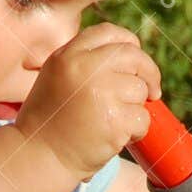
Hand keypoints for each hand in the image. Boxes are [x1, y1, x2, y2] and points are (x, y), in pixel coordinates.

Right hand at [14, 23, 161, 180]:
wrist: (38, 158)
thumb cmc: (48, 123)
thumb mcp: (56, 78)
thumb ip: (84, 62)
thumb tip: (129, 54)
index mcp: (68, 55)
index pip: (109, 33)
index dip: (129, 43)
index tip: (136, 58)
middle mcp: (84, 68)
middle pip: (133, 56)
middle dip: (148, 72)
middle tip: (152, 90)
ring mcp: (101, 92)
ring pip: (140, 89)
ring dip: (136, 107)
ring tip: (113, 122)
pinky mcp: (114, 120)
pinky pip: (143, 118)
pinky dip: (136, 130)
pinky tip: (116, 137)